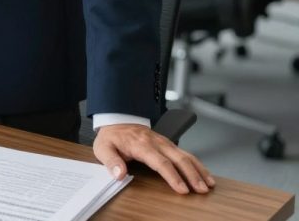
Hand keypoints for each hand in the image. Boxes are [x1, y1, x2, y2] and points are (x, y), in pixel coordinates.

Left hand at [94, 124, 213, 194]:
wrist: (117, 120)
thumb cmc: (112, 137)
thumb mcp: (103, 148)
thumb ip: (111, 161)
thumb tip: (119, 173)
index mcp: (140, 145)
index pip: (160, 162)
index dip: (172, 176)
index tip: (182, 188)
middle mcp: (156, 142)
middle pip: (179, 159)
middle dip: (192, 175)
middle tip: (201, 189)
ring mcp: (164, 142)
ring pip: (186, 155)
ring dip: (199, 170)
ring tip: (208, 184)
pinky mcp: (168, 144)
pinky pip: (185, 154)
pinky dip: (197, 164)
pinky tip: (205, 174)